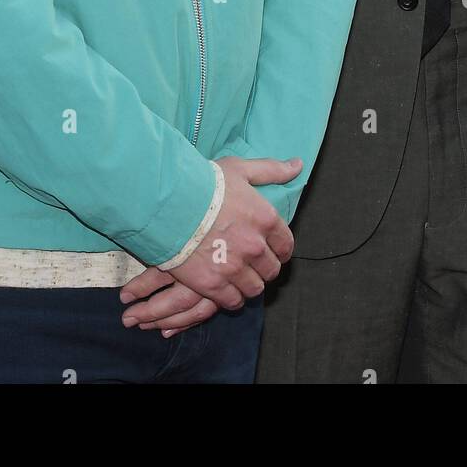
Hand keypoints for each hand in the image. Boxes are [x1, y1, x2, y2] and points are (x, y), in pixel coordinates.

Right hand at [119, 154, 301, 334]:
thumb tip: (297, 165)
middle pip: (271, 270)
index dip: (279, 250)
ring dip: (248, 284)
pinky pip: (233, 301)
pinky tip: (223, 288)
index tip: (270, 250)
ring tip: (236, 276)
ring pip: (254, 289)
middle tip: (250, 263)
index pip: (286, 246)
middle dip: (264, 268)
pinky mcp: (214, 284)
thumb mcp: (240, 169)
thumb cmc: (204, 182)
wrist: (169, 203)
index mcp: (265, 219)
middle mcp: (255, 246)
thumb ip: (271, 170)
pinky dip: (231, 298)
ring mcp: (235, 268)